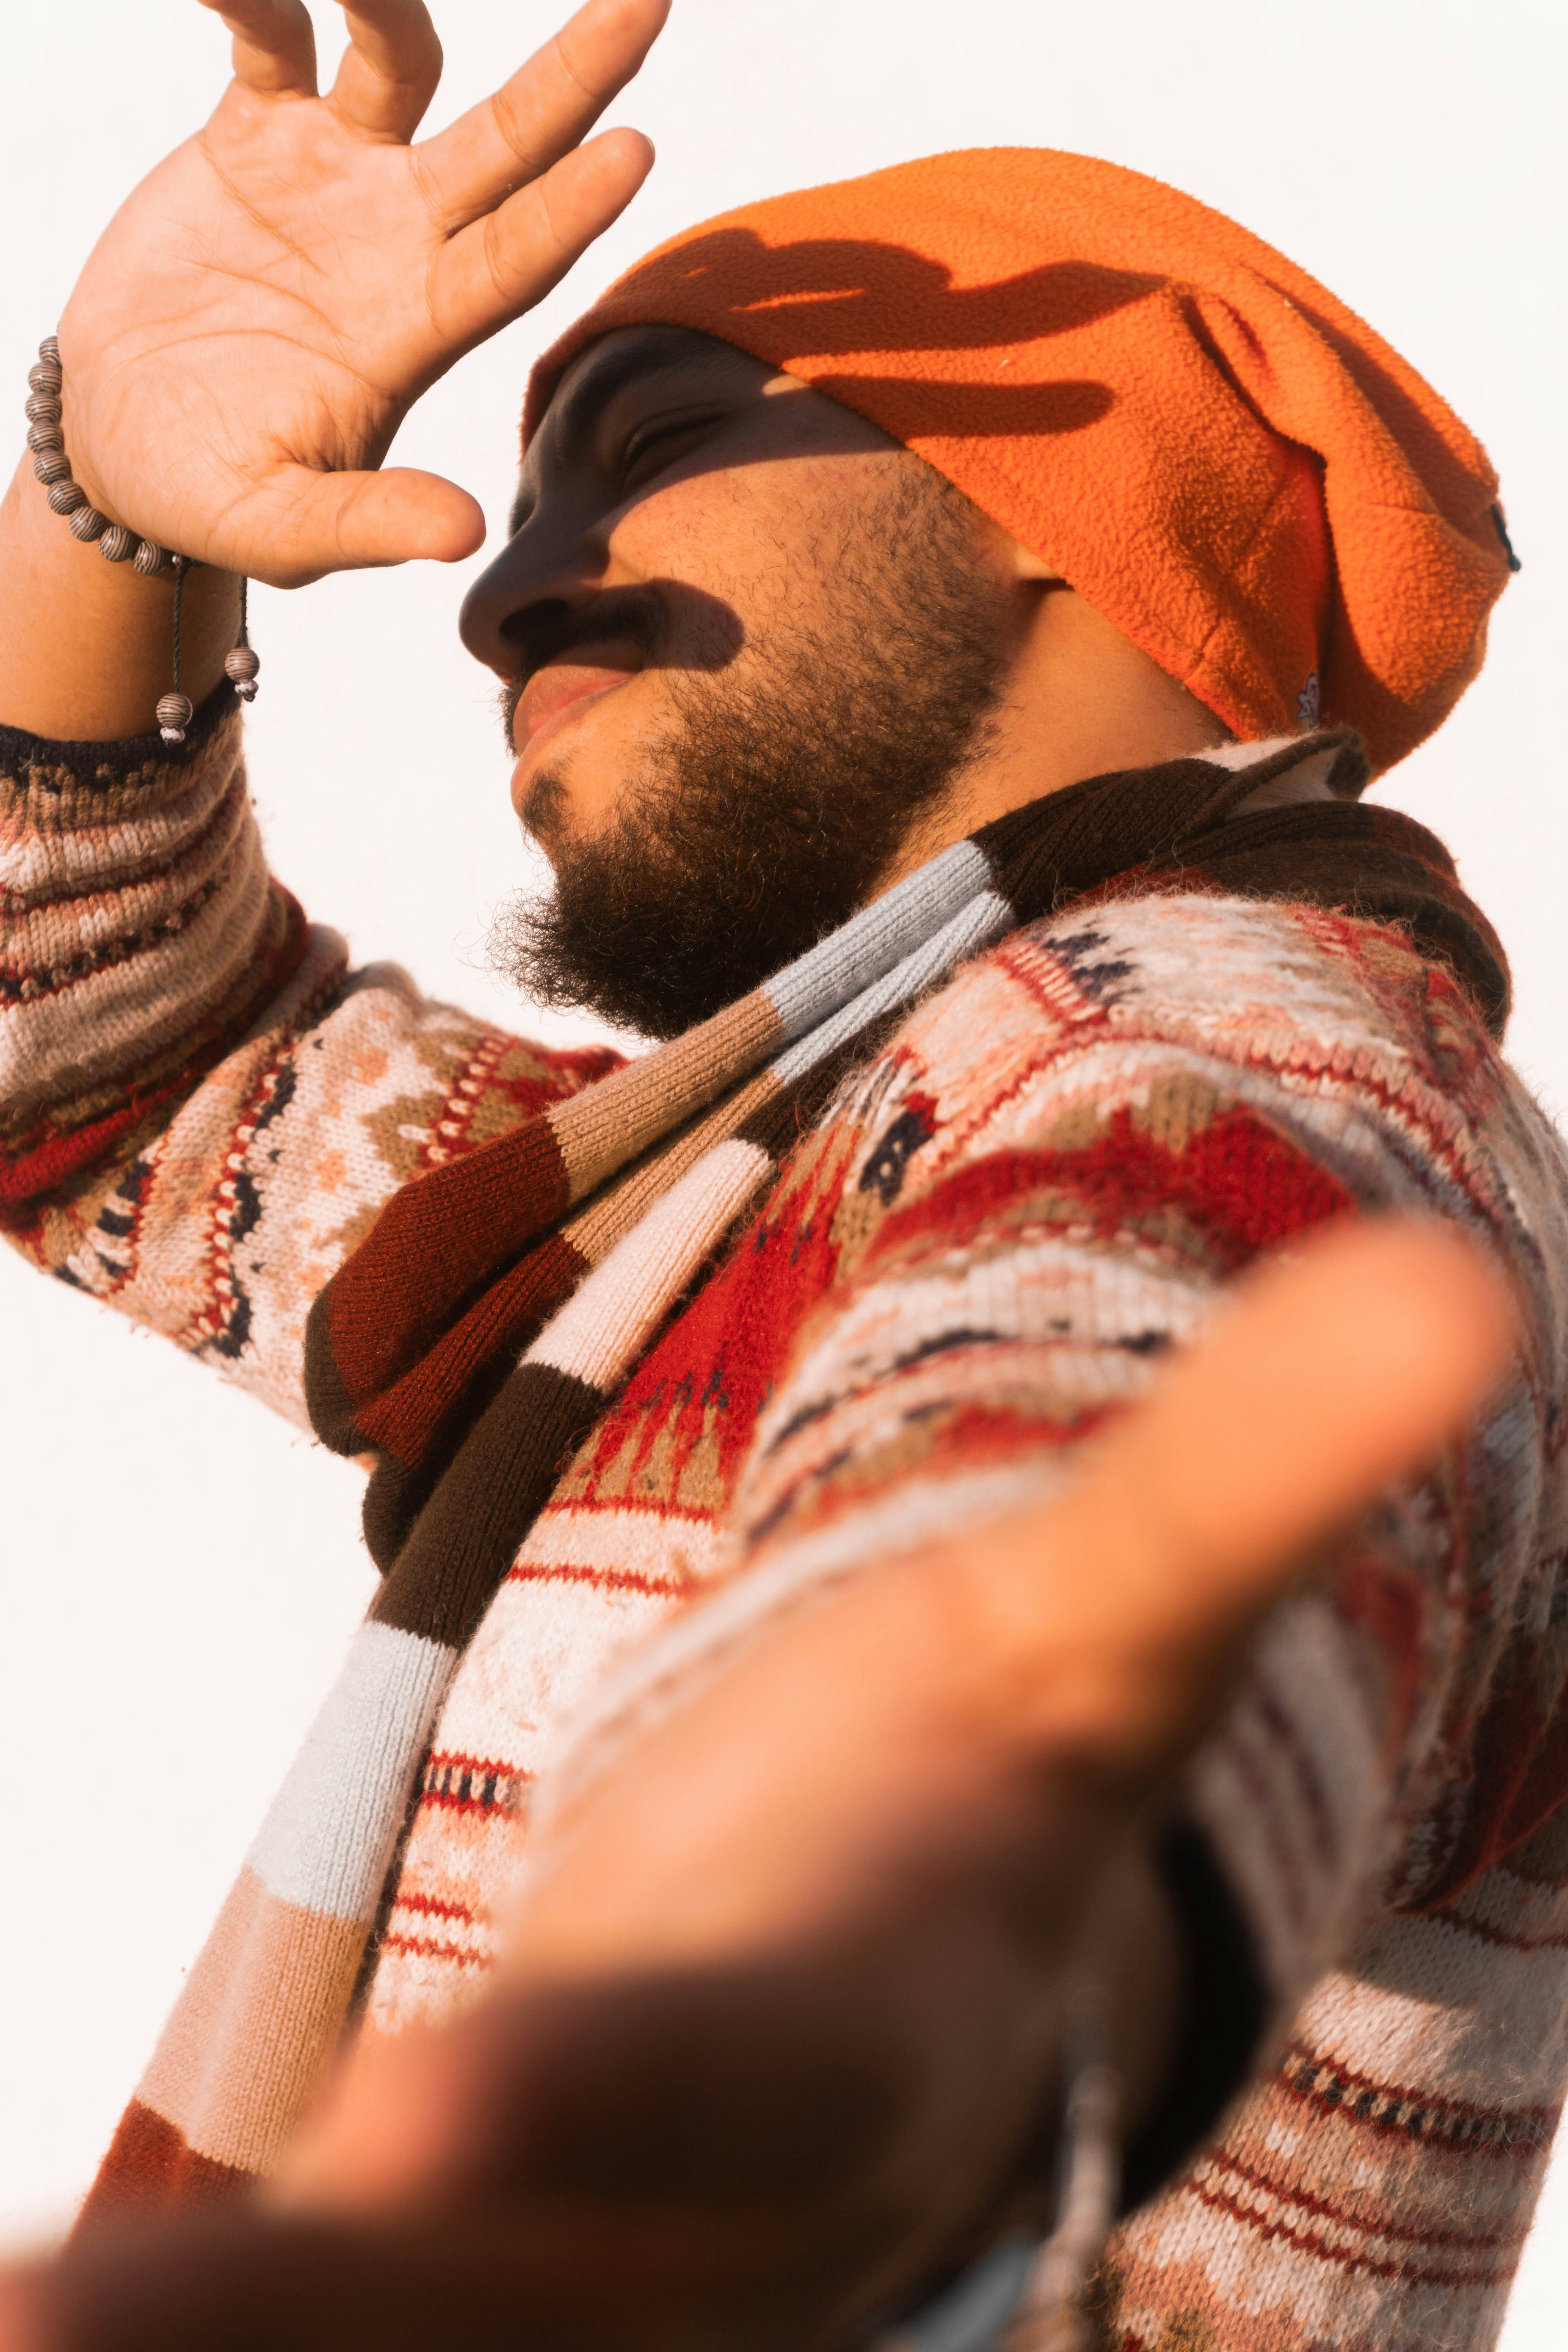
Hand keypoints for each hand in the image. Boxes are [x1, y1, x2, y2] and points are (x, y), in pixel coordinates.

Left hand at [0, 1222, 1512, 2351]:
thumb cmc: (1004, 1778)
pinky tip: (5, 2319)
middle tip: (38, 2338)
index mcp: (867, 2035)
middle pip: (496, 2281)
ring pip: (361, 2326)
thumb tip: (1458, 1289)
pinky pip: (292, 2309)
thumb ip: (1246, 1474)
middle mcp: (706, 2210)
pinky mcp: (441, 2261)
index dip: (611, 2108)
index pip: (743, 2081)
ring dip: (176, 2335)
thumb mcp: (1109, 1617)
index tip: (433, 2125)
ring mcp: (560, 2266)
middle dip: (290, 2320)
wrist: (921, 1981)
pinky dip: (159, 2315)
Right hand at [53, 0, 666, 586]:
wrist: (121, 440)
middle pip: (509, 143)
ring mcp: (334, 177)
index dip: (570, 210)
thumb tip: (460, 537)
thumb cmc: (212, 495)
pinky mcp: (254, 136)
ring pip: (400, 64)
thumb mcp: (280, 530)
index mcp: (418, 330)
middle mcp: (399, 240)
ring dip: (393, 3)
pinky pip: (271, 39)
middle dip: (575, 75)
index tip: (634, 154)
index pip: (516, 260)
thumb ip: (366, 525)